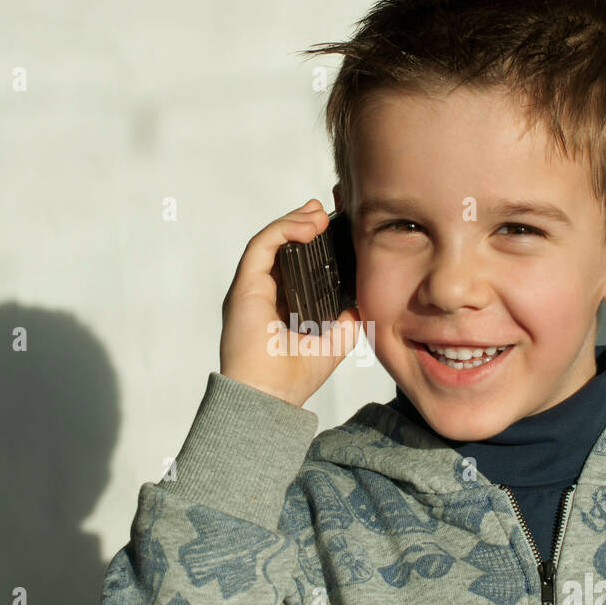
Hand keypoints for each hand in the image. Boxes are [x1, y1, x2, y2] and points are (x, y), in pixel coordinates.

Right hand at [219, 199, 361, 407]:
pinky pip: (262, 245)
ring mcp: (253, 286)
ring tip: (320, 216)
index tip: (336, 224)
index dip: (313, 238)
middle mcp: (266, 291)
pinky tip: (308, 228)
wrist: (273, 395)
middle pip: (282, 244)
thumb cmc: (297, 374)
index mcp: (284, 302)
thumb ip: (347, 311)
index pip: (296, 260)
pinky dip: (283, 230)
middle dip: (304, 221)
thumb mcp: (337, 336)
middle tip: (328, 209)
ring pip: (271, 239)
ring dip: (296, 222)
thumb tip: (361, 290)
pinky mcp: (245, 285)